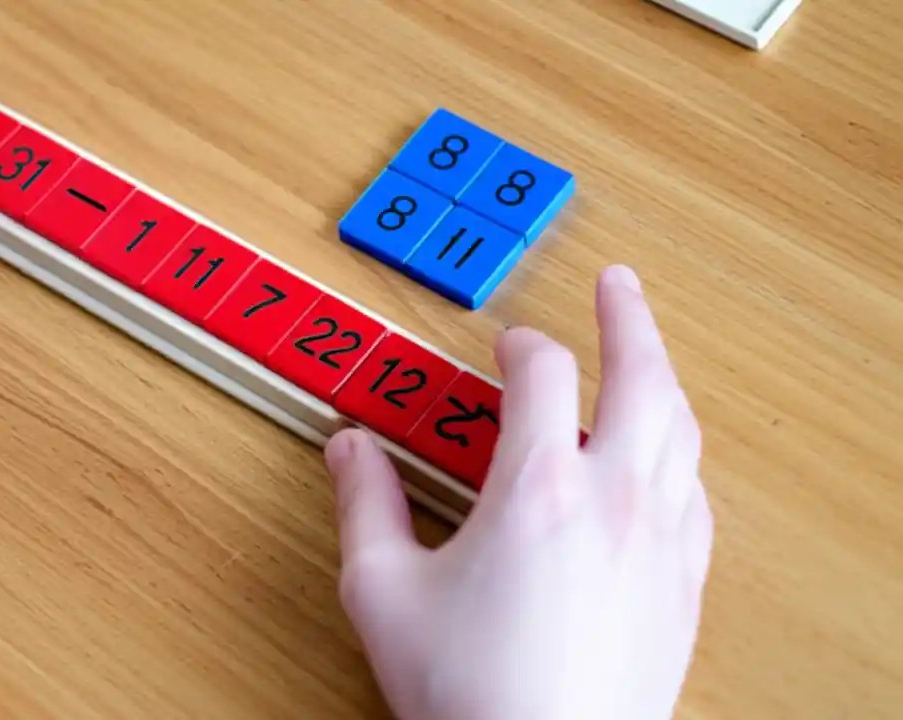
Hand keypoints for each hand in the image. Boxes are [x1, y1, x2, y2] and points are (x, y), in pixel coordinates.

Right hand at [325, 266, 712, 719]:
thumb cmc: (469, 693)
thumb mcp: (384, 591)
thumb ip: (364, 506)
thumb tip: (350, 448)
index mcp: (536, 487)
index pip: (543, 373)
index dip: (522, 344)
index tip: (507, 347)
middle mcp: (613, 499)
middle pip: (641, 376)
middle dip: (630, 319)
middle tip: (619, 284)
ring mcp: (660, 540)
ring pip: (682, 428)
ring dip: (663, 377)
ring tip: (648, 356)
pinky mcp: (682, 585)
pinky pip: (697, 493)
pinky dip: (681, 453)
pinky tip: (668, 458)